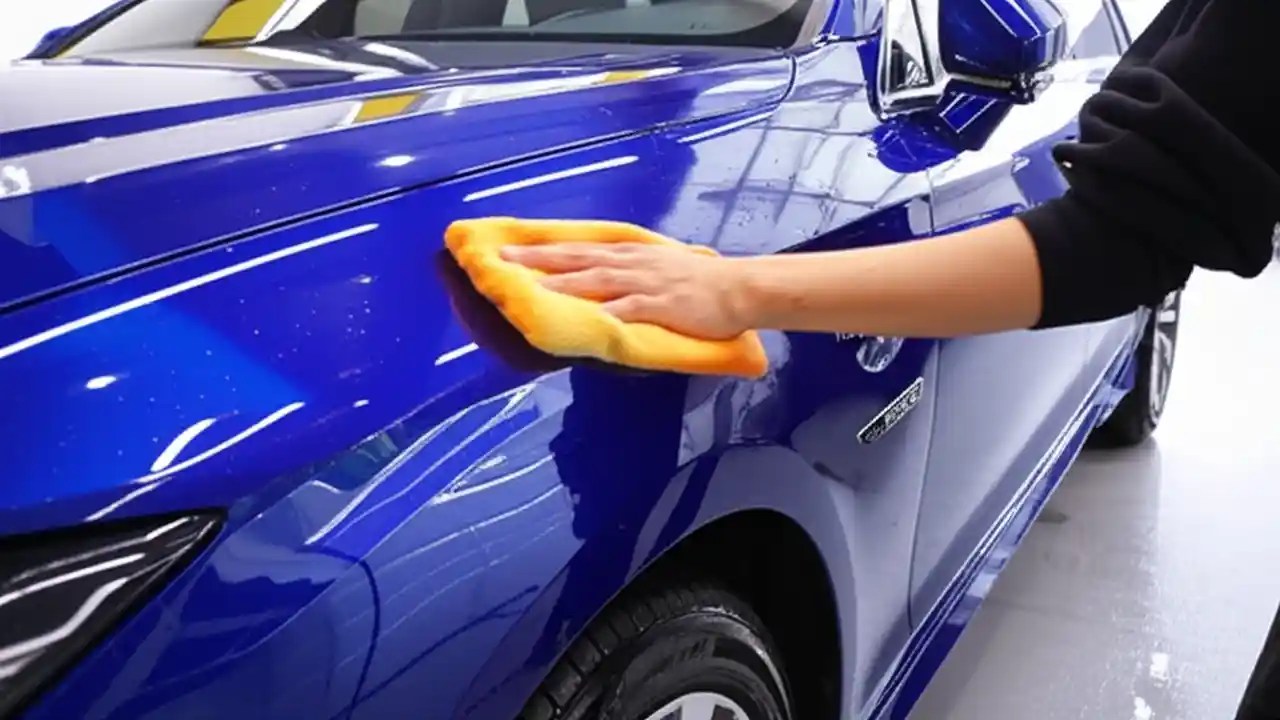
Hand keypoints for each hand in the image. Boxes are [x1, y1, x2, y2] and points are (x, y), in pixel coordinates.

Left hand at [500, 242, 754, 339]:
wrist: (738, 288)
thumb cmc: (702, 282)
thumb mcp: (660, 268)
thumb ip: (630, 274)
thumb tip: (600, 282)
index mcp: (630, 255)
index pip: (580, 247)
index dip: (545, 248)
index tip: (513, 248)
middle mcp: (632, 263)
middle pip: (579, 256)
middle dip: (540, 257)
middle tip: (504, 258)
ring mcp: (647, 283)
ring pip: (599, 278)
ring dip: (566, 281)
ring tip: (536, 286)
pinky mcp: (663, 304)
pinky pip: (632, 308)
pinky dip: (610, 310)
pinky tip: (591, 315)